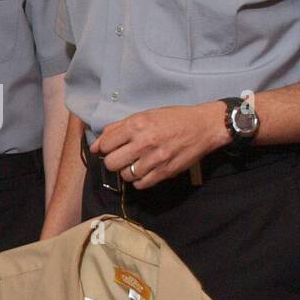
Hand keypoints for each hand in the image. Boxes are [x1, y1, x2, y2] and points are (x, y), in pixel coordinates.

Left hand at [90, 103, 228, 190]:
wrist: (203, 127)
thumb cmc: (173, 119)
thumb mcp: (144, 115)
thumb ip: (118, 128)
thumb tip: (97, 144)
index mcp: (136, 125)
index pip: (105, 145)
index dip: (105, 148)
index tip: (111, 148)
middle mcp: (143, 142)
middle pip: (111, 163)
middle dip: (113, 162)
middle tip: (121, 158)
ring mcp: (154, 159)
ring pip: (125, 175)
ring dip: (127, 171)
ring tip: (136, 164)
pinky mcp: (165, 172)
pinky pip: (141, 184)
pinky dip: (139, 180)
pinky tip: (145, 171)